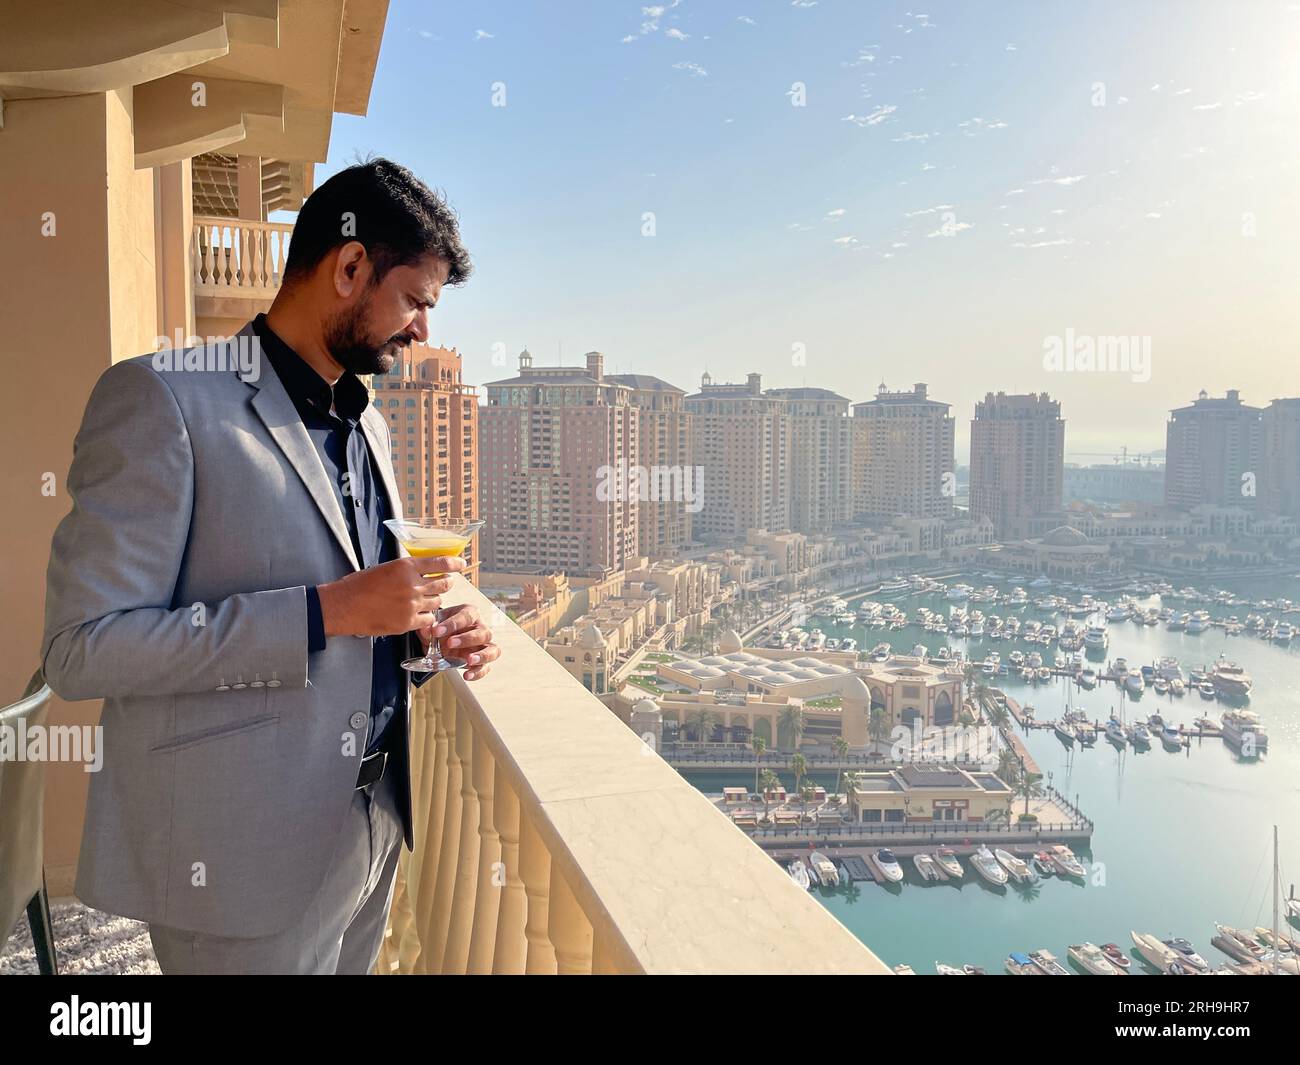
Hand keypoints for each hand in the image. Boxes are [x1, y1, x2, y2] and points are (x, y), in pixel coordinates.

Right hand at [318, 556, 467, 636]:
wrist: (344, 606)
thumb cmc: (359, 586)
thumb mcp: (385, 569)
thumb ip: (406, 570)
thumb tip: (422, 571)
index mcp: (406, 566)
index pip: (440, 563)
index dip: (454, 564)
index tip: (461, 565)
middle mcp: (412, 584)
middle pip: (443, 583)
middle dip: (446, 583)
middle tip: (444, 583)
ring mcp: (411, 605)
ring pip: (437, 602)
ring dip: (434, 601)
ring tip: (423, 600)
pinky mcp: (407, 622)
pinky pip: (428, 620)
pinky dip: (426, 618)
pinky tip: (417, 615)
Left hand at [418, 603, 500, 680]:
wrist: (442, 637)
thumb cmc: (442, 626)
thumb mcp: (434, 623)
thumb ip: (429, 627)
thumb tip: (426, 631)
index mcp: (470, 613)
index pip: (466, 616)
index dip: (452, 623)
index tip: (436, 630)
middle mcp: (480, 628)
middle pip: (483, 632)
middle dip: (467, 639)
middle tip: (450, 643)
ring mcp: (483, 645)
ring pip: (493, 650)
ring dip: (482, 656)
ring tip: (469, 660)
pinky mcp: (482, 661)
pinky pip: (486, 667)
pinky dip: (478, 672)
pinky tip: (467, 675)